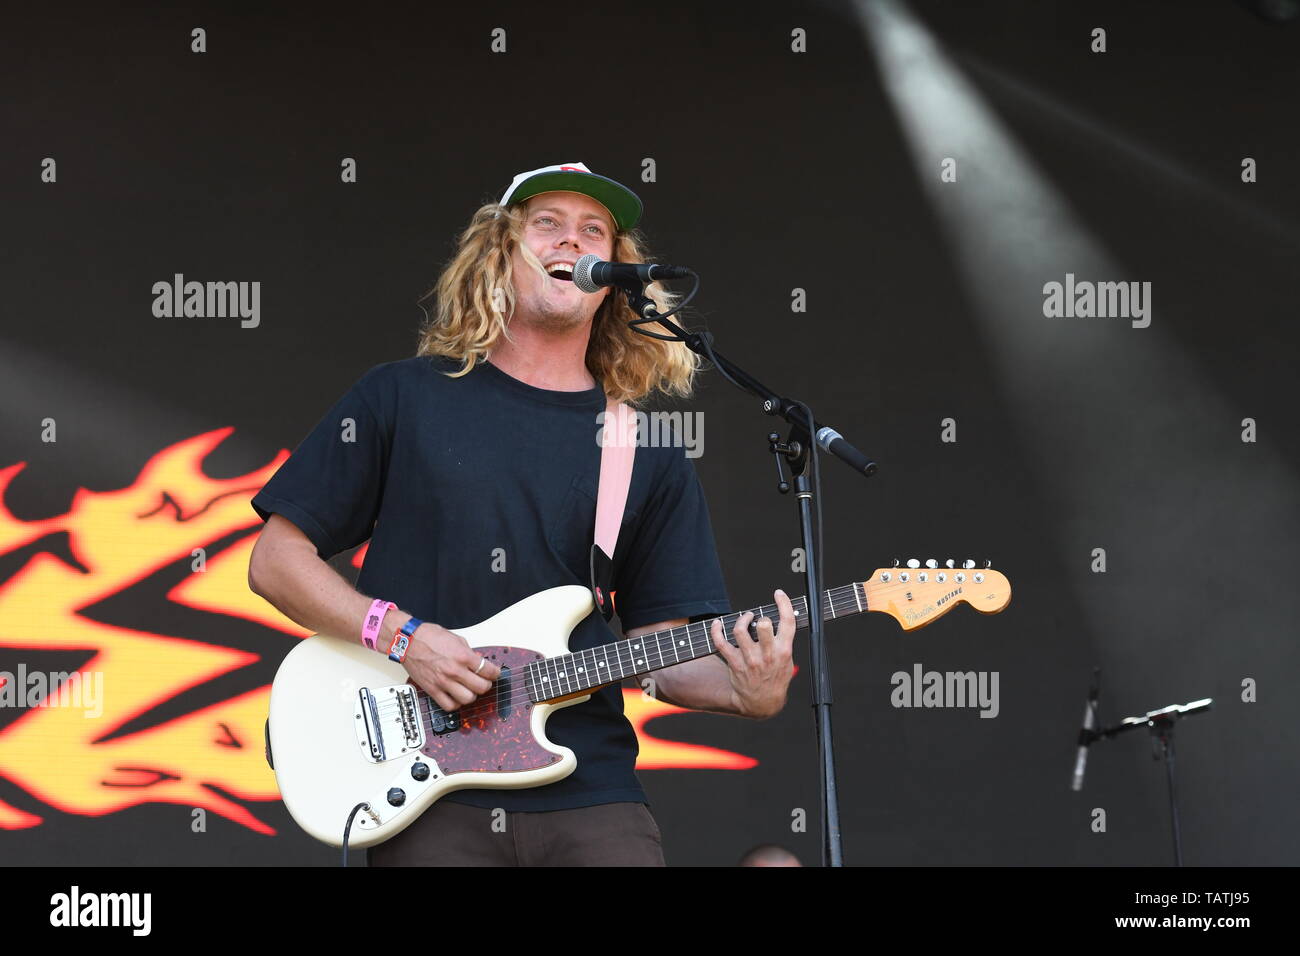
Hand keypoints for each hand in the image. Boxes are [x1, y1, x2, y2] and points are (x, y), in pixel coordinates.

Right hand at [400, 622, 500, 712]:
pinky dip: (456, 703)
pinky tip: (456, 696)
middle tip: (484, 682)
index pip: (488, 670)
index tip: (495, 674)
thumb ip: (469, 652)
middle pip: (481, 687)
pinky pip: (449, 705)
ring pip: (467, 699)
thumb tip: (478, 662)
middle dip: (486, 685)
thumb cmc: (429, 637)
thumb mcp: (456, 639)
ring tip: (469, 689)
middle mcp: (454, 670)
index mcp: (462, 656)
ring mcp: (443, 682)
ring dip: (472, 695)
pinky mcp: (432, 690)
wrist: (407, 641)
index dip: (495, 673)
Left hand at [710, 589, 796, 718]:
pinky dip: (716, 630)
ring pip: (740, 631)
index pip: (788, 622)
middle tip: (758, 618)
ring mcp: (750, 659)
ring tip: (744, 618)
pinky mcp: (735, 663)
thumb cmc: (775, 676)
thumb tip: (779, 615)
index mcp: (784, 651)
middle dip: (761, 617)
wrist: (762, 702)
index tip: (778, 594)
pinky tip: (717, 624)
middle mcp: (767, 654)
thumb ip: (784, 640)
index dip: (784, 604)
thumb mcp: (787, 660)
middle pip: (764, 626)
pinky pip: (721, 642)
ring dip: (741, 619)